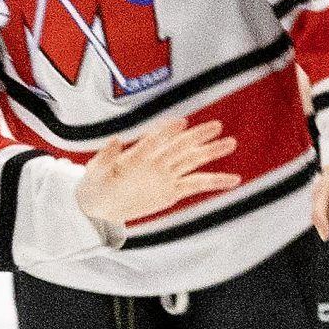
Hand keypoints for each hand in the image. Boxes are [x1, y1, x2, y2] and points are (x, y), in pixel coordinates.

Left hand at [74, 119, 238, 228]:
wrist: (99, 205)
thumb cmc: (95, 184)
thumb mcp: (95, 171)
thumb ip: (105, 157)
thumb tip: (114, 140)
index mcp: (138, 154)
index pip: (154, 140)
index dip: (166, 131)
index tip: (180, 123)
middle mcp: (156, 161)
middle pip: (180, 146)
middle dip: (197, 136)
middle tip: (216, 126)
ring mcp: (166, 175)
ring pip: (192, 161)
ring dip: (211, 152)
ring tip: (231, 143)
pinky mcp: (173, 191)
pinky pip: (197, 185)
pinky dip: (215, 182)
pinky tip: (233, 179)